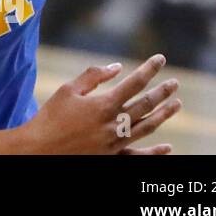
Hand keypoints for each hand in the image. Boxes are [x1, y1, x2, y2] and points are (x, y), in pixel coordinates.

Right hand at [19, 54, 179, 154]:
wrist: (40, 149)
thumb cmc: (51, 117)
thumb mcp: (67, 90)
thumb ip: (93, 76)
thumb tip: (116, 67)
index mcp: (104, 105)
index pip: (134, 83)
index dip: (149, 69)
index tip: (160, 59)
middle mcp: (114, 124)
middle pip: (145, 105)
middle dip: (162, 92)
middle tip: (175, 83)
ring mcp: (115, 142)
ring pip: (147, 127)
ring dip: (164, 115)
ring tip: (176, 104)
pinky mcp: (112, 156)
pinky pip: (139, 155)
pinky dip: (155, 152)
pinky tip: (168, 147)